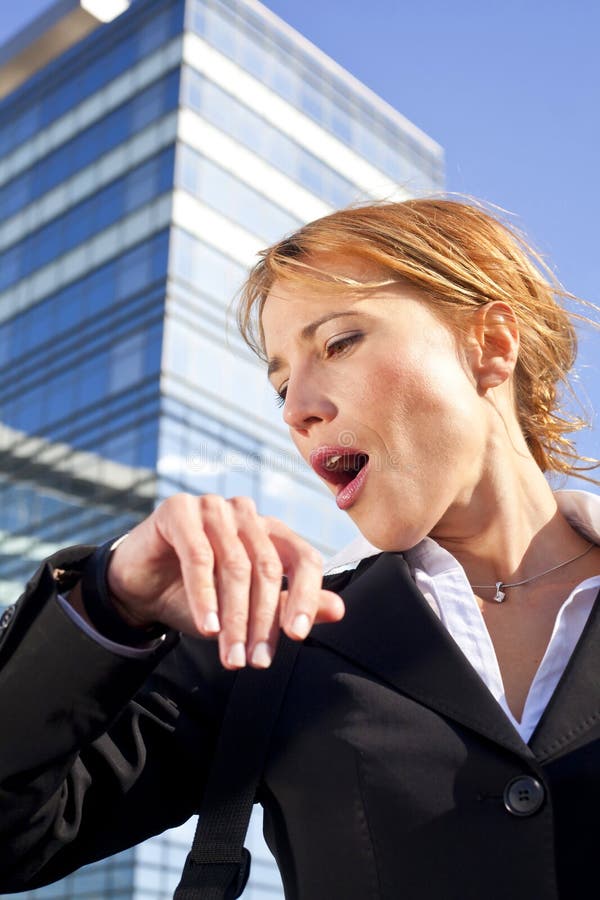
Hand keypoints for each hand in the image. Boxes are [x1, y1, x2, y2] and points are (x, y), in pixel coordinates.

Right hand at [105, 493, 344, 669]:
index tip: (296, 637)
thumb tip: (339, 610)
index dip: (305, 596)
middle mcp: (247, 514)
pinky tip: (207, 626)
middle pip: (269, 567)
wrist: (139, 586)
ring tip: (230, 656)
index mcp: (271, 531)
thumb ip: (289, 605)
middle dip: (262, 620)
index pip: (304, 557)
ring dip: (234, 617)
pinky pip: (199, 556)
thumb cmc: (196, 595)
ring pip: (236, 565)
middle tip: (255, 661)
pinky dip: (205, 596)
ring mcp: (214, 507)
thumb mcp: (246, 608)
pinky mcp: (179, 510)